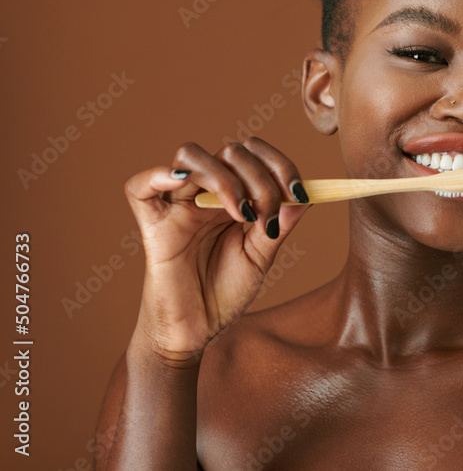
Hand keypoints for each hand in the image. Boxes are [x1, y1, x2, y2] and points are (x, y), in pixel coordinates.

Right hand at [122, 137, 311, 366]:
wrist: (198, 330)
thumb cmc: (226, 292)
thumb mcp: (261, 256)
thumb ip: (279, 225)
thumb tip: (302, 197)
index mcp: (233, 196)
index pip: (253, 155)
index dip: (279, 164)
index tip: (300, 192)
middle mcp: (205, 194)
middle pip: (229, 152)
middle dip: (260, 178)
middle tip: (268, 214)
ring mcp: (177, 205)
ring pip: (191, 156)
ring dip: (225, 178)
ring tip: (242, 214)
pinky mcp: (152, 225)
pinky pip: (140, 187)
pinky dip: (158, 175)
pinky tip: (184, 183)